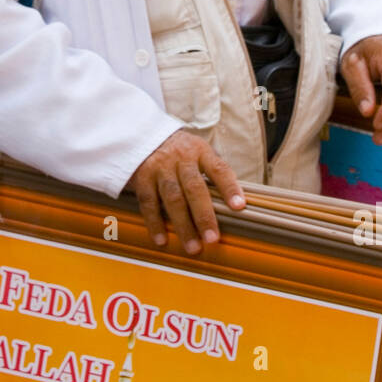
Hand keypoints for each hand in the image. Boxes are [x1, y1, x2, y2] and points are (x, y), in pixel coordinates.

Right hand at [126, 129, 245, 256]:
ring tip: (192, 247)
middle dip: (204, 216)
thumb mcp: (196, 152)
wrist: (141, 135)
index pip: (219, 169)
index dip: (230, 188)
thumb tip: (234, 204)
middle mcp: (180, 158)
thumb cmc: (178, 152)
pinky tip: (162, 240)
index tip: (239, 207)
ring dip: (183, 225)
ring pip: (173, 198)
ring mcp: (159, 167)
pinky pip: (149, 203)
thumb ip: (211, 173)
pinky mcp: (141, 177)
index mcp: (200, 152)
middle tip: (212, 239)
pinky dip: (155, 223)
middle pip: (194, 188)